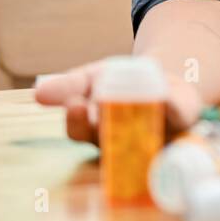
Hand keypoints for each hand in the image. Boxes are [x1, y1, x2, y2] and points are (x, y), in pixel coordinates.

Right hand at [34, 59, 202, 145]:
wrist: (161, 80)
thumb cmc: (119, 85)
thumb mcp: (93, 78)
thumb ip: (69, 85)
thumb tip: (37, 92)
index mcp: (96, 130)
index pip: (80, 131)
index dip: (78, 121)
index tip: (76, 103)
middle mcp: (124, 141)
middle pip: (110, 140)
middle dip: (107, 125)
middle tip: (102, 111)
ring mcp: (154, 136)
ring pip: (144, 135)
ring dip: (138, 122)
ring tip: (134, 106)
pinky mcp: (182, 125)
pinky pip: (177, 119)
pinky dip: (172, 109)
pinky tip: (167, 100)